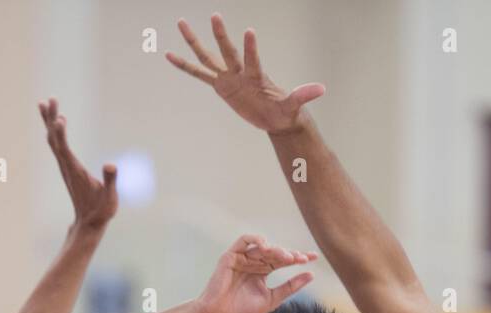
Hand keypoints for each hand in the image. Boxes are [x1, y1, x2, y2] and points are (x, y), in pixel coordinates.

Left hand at [39, 98, 117, 233]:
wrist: (89, 223)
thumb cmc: (101, 211)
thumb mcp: (110, 197)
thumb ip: (110, 181)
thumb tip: (110, 165)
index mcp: (75, 171)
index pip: (64, 149)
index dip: (60, 133)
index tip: (60, 118)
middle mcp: (66, 166)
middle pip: (54, 139)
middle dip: (51, 119)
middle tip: (50, 99)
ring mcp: (65, 166)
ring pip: (52, 140)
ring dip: (49, 121)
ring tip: (44, 103)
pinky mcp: (67, 167)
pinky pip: (57, 145)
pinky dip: (54, 131)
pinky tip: (56, 122)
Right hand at [166, 15, 324, 134]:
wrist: (275, 117)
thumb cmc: (285, 111)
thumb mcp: (293, 106)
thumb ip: (303, 95)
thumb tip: (321, 89)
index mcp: (256, 75)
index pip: (253, 58)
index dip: (251, 47)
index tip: (250, 32)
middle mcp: (240, 71)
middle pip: (228, 51)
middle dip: (222, 35)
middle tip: (215, 16)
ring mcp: (228, 77)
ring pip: (208, 56)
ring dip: (195, 41)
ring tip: (181, 23)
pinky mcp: (220, 85)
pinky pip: (199, 74)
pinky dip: (185, 66)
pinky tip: (169, 55)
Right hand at [194, 235, 316, 312]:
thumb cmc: (242, 310)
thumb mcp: (272, 299)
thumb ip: (290, 286)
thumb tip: (311, 274)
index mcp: (263, 271)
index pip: (283, 260)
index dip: (298, 257)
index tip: (313, 258)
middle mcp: (253, 262)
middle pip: (275, 252)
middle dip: (290, 254)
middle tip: (302, 259)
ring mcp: (242, 258)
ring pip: (263, 248)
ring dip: (276, 251)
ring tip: (287, 258)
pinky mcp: (231, 256)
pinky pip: (244, 241)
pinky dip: (256, 240)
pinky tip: (268, 246)